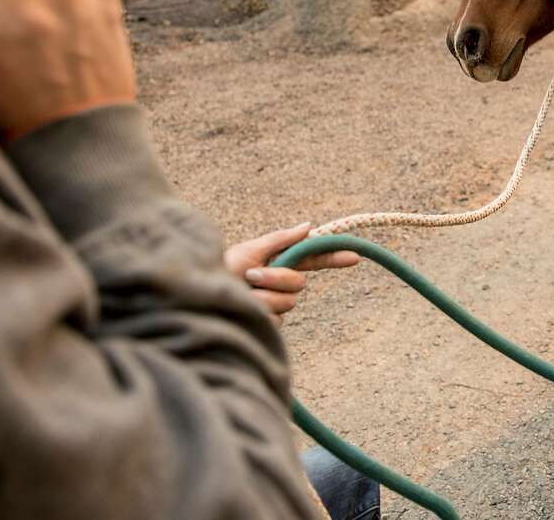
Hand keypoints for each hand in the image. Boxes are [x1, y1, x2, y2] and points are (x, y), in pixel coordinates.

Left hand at [224, 222, 360, 326]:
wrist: (199, 298)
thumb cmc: (221, 269)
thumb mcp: (250, 250)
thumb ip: (281, 239)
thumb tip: (309, 226)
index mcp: (279, 263)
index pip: (312, 260)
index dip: (333, 258)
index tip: (354, 256)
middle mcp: (280, 285)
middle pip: (298, 284)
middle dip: (276, 278)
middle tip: (251, 275)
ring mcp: (275, 307)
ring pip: (286, 303)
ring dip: (262, 296)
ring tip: (240, 292)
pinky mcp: (268, 326)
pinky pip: (274, 320)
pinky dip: (256, 312)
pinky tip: (242, 310)